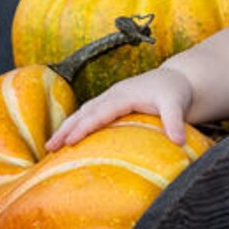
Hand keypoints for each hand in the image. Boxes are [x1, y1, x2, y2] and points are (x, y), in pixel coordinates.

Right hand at [45, 67, 195, 149]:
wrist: (177, 80)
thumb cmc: (175, 92)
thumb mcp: (177, 105)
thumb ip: (175, 121)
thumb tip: (179, 141)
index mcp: (123, 95)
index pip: (99, 113)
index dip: (84, 127)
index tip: (69, 141)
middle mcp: (112, 95)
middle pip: (84, 112)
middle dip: (66, 129)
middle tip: (49, 148)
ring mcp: (110, 98)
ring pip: (83, 113)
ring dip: (66, 128)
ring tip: (51, 146)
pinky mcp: (111, 104)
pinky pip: (89, 114)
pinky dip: (76, 125)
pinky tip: (68, 139)